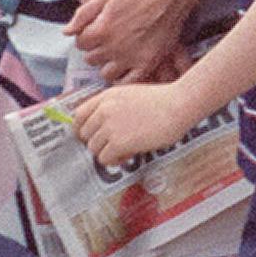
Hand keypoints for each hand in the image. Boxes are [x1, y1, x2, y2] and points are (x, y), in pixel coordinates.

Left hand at [68, 0, 197, 84]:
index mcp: (101, 30)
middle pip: (91, 60)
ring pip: (106, 73)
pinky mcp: (147, 64)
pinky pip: (128, 82)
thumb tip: (66, 32)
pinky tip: (125, 69)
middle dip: (96, 50)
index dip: (86, 37)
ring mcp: (131, 57)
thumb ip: (83, 14)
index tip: (95, 33)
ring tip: (117, 54)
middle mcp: (114, 47)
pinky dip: (123, 79)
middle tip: (108, 41)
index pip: (80, 44)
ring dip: (108, 65)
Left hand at [73, 82, 195, 168]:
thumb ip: (113, 107)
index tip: (90, 136)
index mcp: (106, 96)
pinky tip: (129, 155)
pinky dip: (115, 161)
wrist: (178, 104)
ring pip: (93, 149)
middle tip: (113, 145)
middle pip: (84, 135)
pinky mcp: (118, 142)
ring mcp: (110, 126)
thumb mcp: (130, 95)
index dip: (82, 129)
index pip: (78, 115)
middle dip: (97, 142)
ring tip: (125, 150)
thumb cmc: (161, 101)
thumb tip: (102, 127)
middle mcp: (104, 110)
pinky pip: (104, 159)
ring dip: (107, 152)